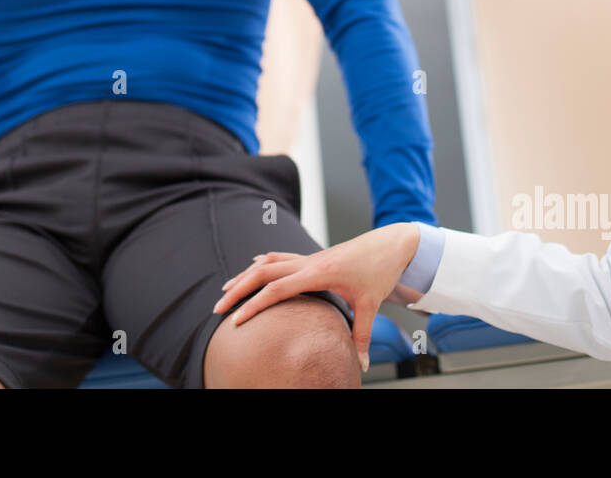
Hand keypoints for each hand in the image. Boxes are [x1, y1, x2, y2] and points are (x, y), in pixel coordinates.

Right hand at [211, 222, 421, 371]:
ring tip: (226, 290)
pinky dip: (262, 264)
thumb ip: (361, 336)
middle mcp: (308, 262)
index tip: (235, 321)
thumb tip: (361, 366)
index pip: (276, 290)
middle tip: (219, 308)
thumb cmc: (380, 270)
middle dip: (238, 290)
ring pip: (267, 263)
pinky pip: (280, 258)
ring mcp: (309, 257)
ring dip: (245, 276)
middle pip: (262, 273)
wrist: (391, 243)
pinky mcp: (313, 257)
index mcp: (319, 273)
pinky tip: (252, 268)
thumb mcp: (371, 304)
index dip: (253, 306)